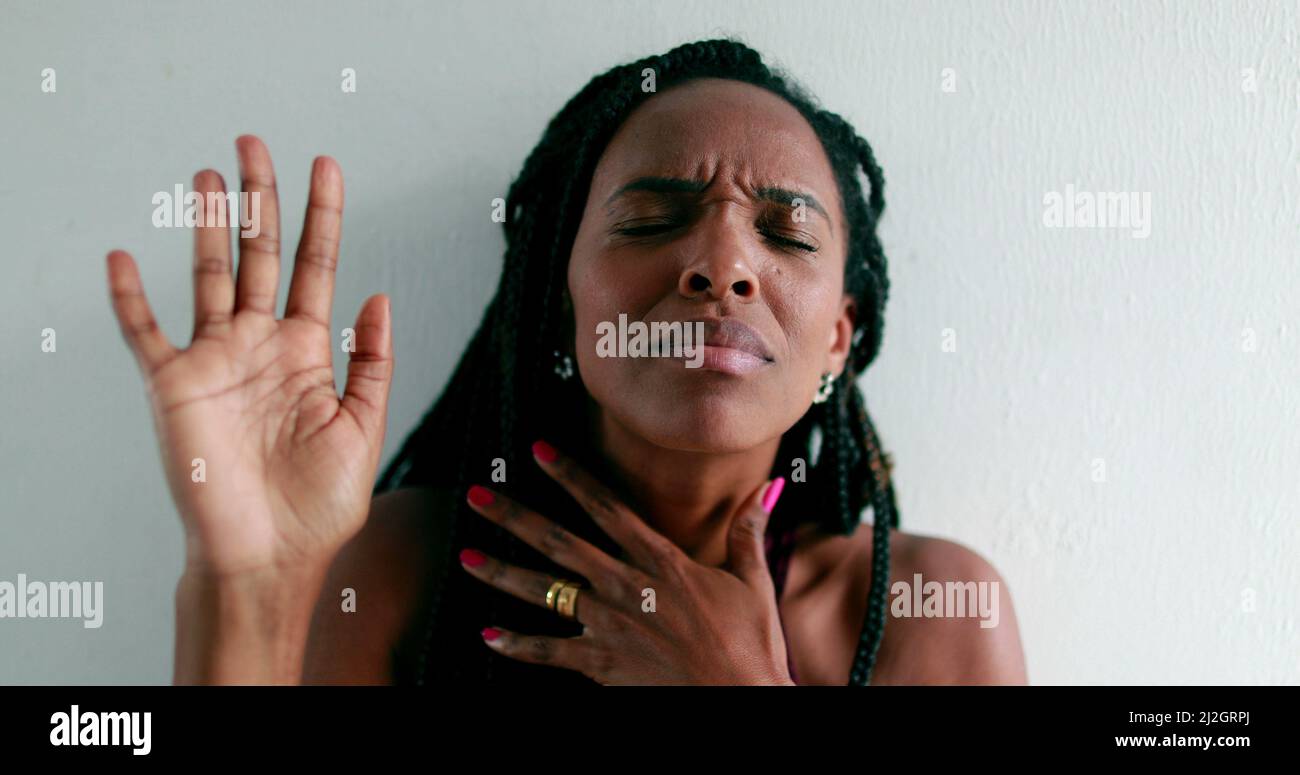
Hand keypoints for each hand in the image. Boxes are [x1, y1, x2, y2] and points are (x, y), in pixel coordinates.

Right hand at [106, 136, 392, 578]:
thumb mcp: (364, 428)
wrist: (270, 557)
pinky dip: (129, 296)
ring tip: (208, 175)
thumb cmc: (319, 505)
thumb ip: (373, 363)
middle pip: (261, 255)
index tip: (326, 166)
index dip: (323, 215)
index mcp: (309, 353)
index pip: (317, 267)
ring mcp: (217, 361)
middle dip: (260, 200)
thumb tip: (380, 295)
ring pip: (208, 276)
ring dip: (205, 226)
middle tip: (256, 143)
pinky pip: (145, 332)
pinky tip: (121, 256)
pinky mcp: (175, 385)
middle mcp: (261, 346)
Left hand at [458, 441, 793, 684]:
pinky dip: (517, 645)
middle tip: (475, 495)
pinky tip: (488, 636)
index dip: (570, 475)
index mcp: (661, 560)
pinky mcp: (603, 664)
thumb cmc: (751, 646)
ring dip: (501, 573)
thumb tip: (767, 489)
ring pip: (544, 592)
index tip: (539, 450)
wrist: (741, 701)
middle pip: (558, 543)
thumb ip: (749, 532)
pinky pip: (550, 654)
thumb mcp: (753, 582)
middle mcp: (626, 586)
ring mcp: (610, 625)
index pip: (606, 507)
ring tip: (466, 557)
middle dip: (514, 517)